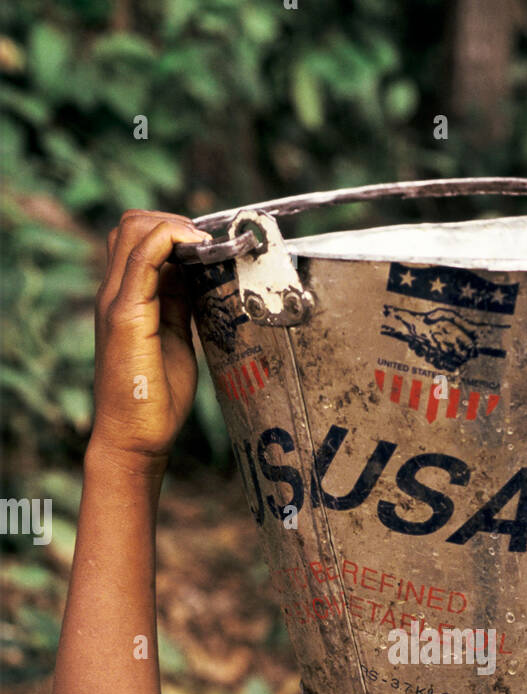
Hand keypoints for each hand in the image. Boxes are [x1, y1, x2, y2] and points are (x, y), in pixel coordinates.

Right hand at [89, 211, 211, 473]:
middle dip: (175, 222)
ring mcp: (117, 302)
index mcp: (126, 299)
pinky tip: (197, 249)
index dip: (174, 232)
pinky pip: (143, 258)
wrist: (135, 438)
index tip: (209, 248)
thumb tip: (197, 277)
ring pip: (133, 230)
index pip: (139, 240)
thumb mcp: (174, 339)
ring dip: (175, 227)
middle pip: (132, 225)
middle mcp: (115, 294)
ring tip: (205, 246)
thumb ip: (179, 305)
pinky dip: (170, 241)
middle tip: (210, 245)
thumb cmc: (155, 398)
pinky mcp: (125, 316)